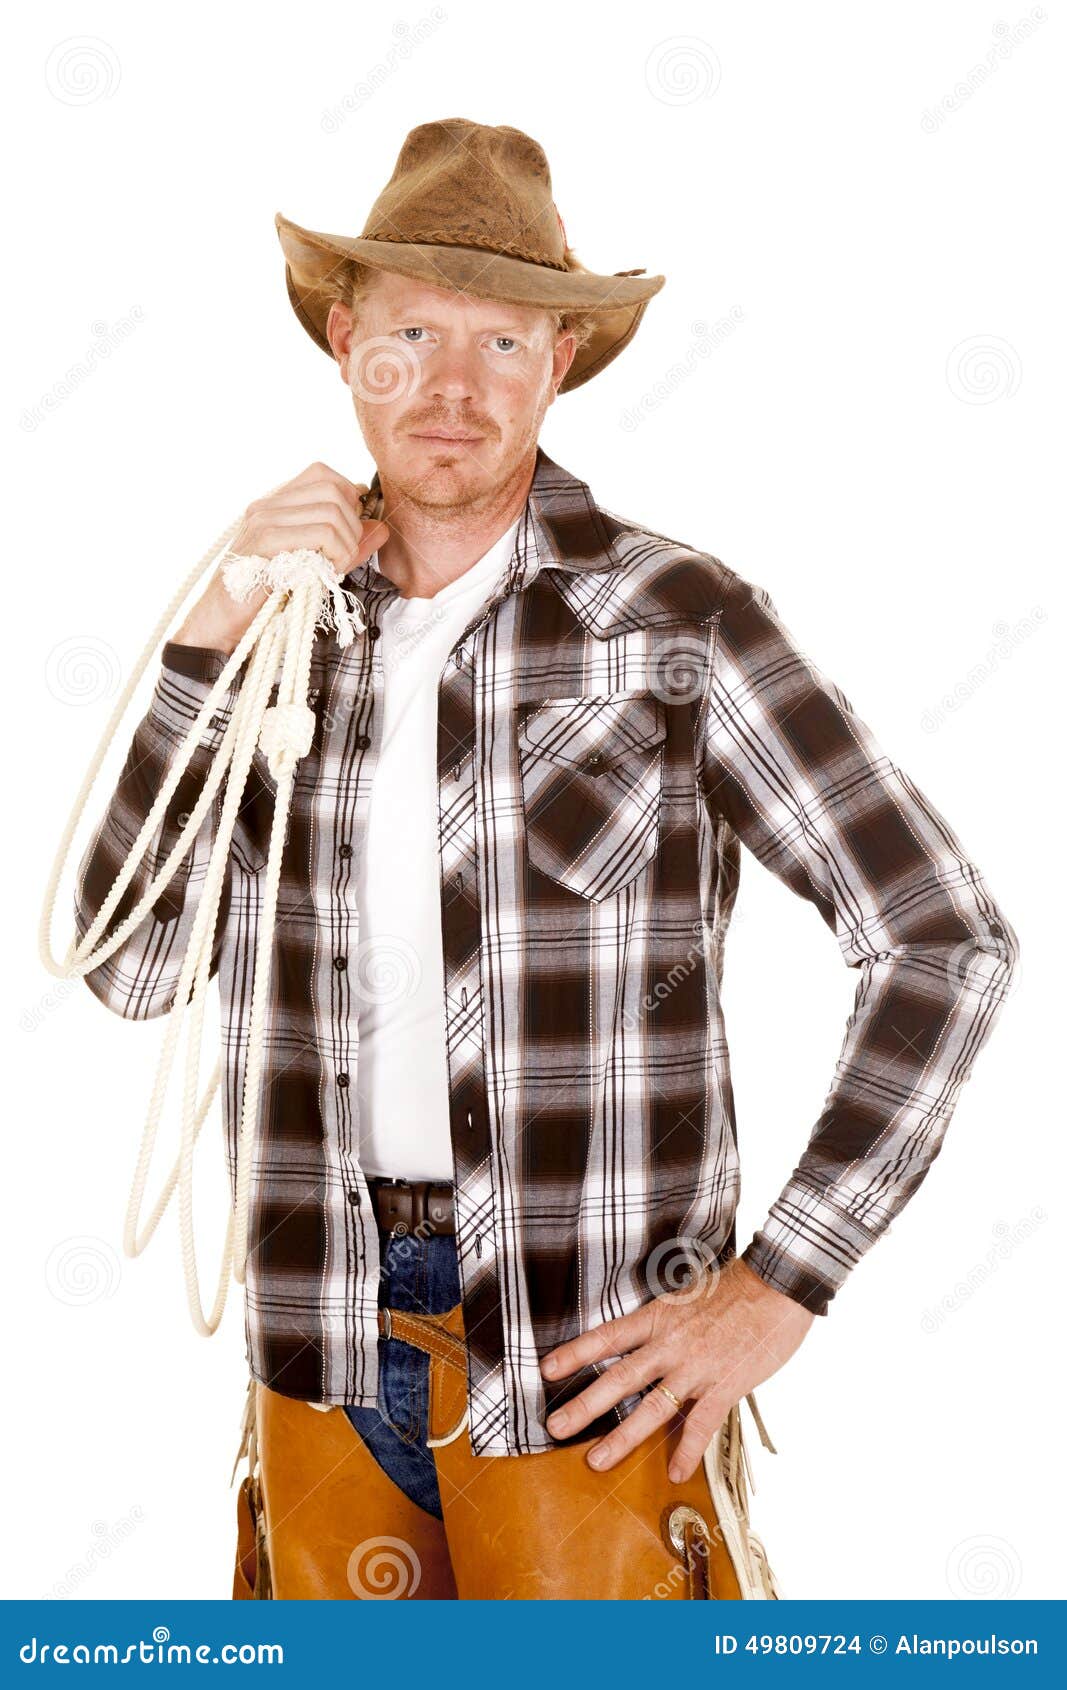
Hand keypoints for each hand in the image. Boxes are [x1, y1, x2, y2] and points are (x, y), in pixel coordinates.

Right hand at [172, 462, 389, 653]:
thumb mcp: (313, 568)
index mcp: (275, 505)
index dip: (349, 496)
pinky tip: (325, 572)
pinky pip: (320, 533)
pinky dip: (335, 553)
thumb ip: (346, 546)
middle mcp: (267, 506)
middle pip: (333, 489)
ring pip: (331, 511)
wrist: (221, 624)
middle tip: (344, 556)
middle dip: (353, 524)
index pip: (323, 474)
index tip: (351, 530)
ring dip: (346, 544)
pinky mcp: (264, 542)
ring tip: (333, 568)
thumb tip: (382, 527)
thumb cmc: (265, 599)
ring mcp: (264, 521)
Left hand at [539, 1254, 814, 1481]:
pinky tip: (674, 1473)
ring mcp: (695, 1368)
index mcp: (658, 1318)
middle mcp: (669, 1344)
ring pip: (650, 1408)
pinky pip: (700, 1425)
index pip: (607, 1337)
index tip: (546, 1369)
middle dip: (584, 1405)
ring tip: (596, 1461)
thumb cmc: (735, 1287)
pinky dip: (687, 1451)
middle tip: (554, 1427)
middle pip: (618, 1378)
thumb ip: (666, 1322)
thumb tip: (650, 1341)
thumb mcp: (688, 1296)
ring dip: (621, 1438)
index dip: (575, 1353)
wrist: (776, 1286)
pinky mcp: (724, 1386)